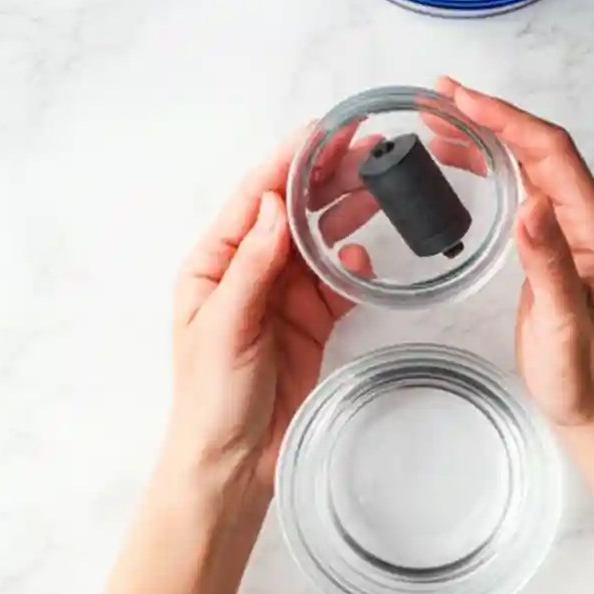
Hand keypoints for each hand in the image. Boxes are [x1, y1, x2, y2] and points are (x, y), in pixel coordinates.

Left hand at [164, 131, 373, 491]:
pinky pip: (339, 282)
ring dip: (347, 211)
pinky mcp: (312, 320)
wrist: (234, 461)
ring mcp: (284, 294)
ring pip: (321, 239)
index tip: (323, 132)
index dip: (288, 160)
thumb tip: (277, 205)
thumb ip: (253, 264)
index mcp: (215, 261)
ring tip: (382, 185)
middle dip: (327, 176)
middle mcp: (250, 269)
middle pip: (294, 209)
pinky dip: (355, 266)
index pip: (256, 197)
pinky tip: (366, 256)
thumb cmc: (211, 395)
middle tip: (369, 148)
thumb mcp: (224, 324)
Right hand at [437, 78, 593, 426]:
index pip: (550, 153)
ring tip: (438, 123)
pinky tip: (463, 164)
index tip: (462, 99)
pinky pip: (522, 189)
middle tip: (439, 98)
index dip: (506, 119)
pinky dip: (491, 169)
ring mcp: (572, 230)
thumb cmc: (584, 373)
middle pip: (538, 149)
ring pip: (528, 165)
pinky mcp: (554, 245)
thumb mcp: (564, 322)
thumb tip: (530, 204)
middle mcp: (587, 220)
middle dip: (490, 117)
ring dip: (486, 139)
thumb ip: (549, 263)